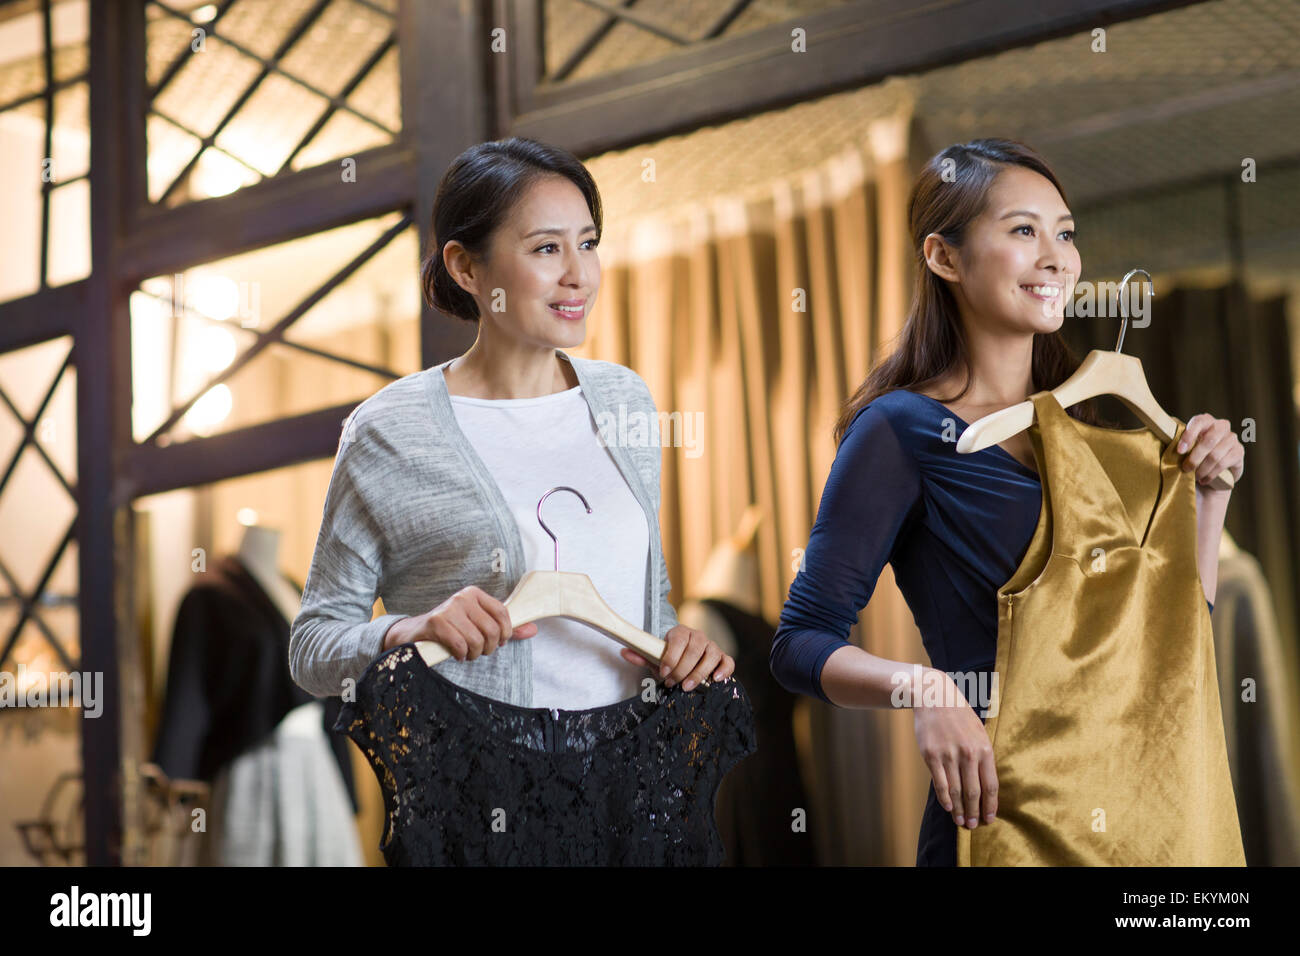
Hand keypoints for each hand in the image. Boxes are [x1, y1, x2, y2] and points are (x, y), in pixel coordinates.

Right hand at [383, 585, 537, 658]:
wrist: (413, 633)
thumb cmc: (450, 629)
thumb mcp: (477, 624)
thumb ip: (505, 628)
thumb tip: (533, 629)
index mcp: (474, 594)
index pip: (502, 613)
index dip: (506, 633)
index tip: (500, 642)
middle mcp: (462, 597)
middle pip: (491, 630)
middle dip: (488, 647)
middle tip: (479, 651)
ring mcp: (448, 608)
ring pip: (476, 640)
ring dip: (474, 654)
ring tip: (467, 653)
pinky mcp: (436, 622)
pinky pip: (460, 645)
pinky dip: (461, 655)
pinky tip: (457, 654)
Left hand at [621, 624, 733, 691]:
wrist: (685, 661)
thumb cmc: (670, 661)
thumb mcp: (655, 659)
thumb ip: (641, 656)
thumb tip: (624, 652)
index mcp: (680, 633)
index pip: (679, 639)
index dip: (672, 656)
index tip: (664, 671)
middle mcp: (698, 637)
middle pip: (695, 648)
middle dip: (683, 668)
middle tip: (673, 682)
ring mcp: (712, 646)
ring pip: (711, 655)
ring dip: (699, 672)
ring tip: (688, 686)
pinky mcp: (722, 658)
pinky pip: (728, 661)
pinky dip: (723, 670)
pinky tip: (715, 679)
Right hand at [912, 672, 997, 829]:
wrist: (934, 696)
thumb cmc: (958, 715)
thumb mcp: (978, 731)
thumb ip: (983, 755)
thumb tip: (986, 784)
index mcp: (984, 749)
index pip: (990, 785)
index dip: (990, 806)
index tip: (990, 819)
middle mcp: (968, 754)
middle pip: (973, 792)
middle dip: (974, 812)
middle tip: (974, 826)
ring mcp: (948, 755)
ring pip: (956, 791)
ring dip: (959, 810)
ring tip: (961, 821)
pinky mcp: (931, 755)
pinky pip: (940, 783)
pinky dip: (944, 798)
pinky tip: (947, 806)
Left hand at [1178, 413, 1244, 496]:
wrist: (1209, 480)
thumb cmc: (1191, 460)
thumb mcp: (1182, 451)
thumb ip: (1177, 443)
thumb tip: (1162, 437)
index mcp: (1205, 421)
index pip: (1199, 421)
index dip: (1189, 435)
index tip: (1179, 451)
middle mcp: (1221, 426)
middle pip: (1209, 440)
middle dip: (1195, 457)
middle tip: (1185, 469)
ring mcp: (1232, 439)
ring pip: (1215, 455)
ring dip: (1202, 468)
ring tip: (1194, 477)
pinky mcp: (1239, 452)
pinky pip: (1223, 464)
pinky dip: (1210, 474)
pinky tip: (1203, 480)